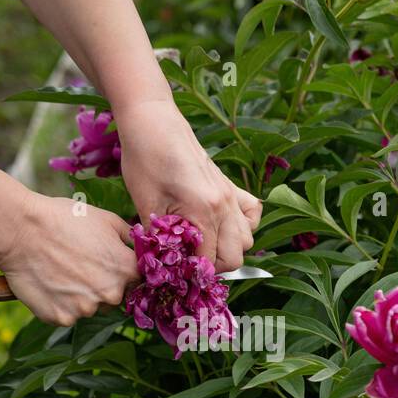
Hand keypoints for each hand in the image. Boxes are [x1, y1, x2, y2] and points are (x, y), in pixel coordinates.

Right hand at [0, 194, 138, 325]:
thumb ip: (129, 237)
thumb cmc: (63, 219)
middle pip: (114, 296)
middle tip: (78, 265)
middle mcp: (111, 294)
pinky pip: (67, 314)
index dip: (121, 270)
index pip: (137, 279)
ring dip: (81, 296)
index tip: (105, 262)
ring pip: (90, 307)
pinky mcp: (61, 319)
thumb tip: (142, 246)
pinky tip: (49, 283)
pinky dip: (60, 303)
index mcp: (126, 269)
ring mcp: (86, 309)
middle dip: (102, 284)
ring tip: (61, 272)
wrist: (20, 230)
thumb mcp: (106, 218)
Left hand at [115, 100, 261, 271]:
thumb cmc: (144, 161)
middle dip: (214, 266)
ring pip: (247, 238)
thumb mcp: (146, 206)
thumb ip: (162, 240)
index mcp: (204, 211)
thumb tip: (168, 267)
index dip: (195, 273)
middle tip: (189, 262)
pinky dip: (244, 225)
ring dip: (228, 248)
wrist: (154, 123)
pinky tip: (221, 225)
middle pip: (236, 256)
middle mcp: (225, 205)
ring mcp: (231, 194)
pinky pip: (252, 213)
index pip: (211, 262)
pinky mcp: (231, 185)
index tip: (178, 273)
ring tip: (201, 245)